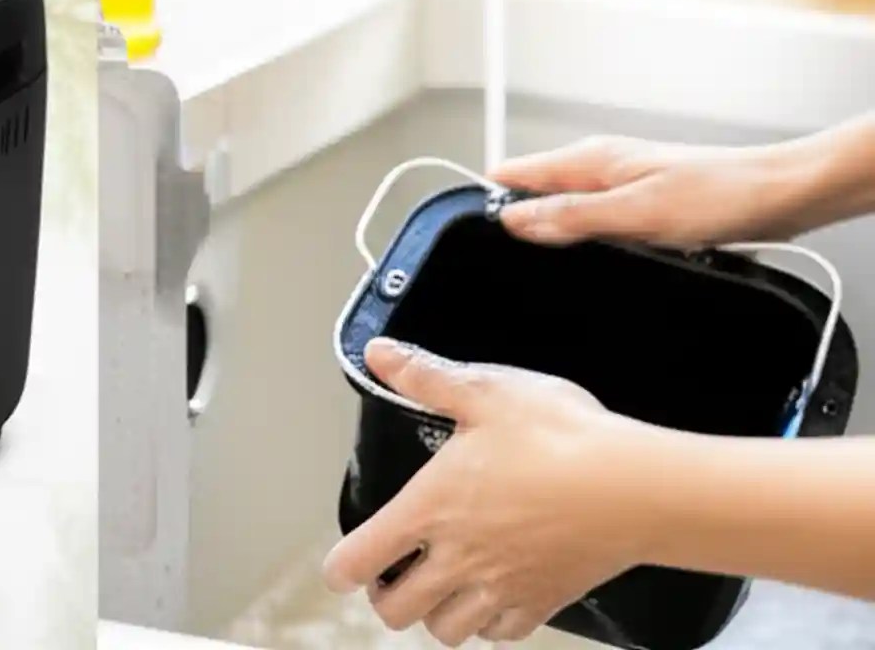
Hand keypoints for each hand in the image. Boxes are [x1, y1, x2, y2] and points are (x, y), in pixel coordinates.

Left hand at [322, 339, 664, 646]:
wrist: (637, 486)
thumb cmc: (561, 436)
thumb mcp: (487, 391)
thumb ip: (427, 377)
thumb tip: (381, 355)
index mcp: (430, 509)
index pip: (356, 562)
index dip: (341, 566)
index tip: (347, 559)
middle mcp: (457, 558)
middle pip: (394, 612)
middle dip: (386, 595)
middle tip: (395, 571)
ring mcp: (500, 587)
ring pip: (445, 631)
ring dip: (436, 612)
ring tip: (443, 584)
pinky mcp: (543, 602)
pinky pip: (500, 634)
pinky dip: (488, 623)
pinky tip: (494, 592)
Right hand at [489, 134, 831, 248]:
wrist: (779, 194)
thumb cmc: (718, 195)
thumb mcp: (634, 213)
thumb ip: (570, 216)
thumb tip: (513, 219)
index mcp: (589, 160)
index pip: (513, 173)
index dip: (489, 201)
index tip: (473, 234)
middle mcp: (599, 168)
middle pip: (534, 194)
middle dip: (518, 224)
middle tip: (510, 262)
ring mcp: (618, 186)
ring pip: (563, 211)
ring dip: (554, 236)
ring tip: (548, 266)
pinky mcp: (638, 204)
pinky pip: (592, 222)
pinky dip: (585, 241)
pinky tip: (593, 263)